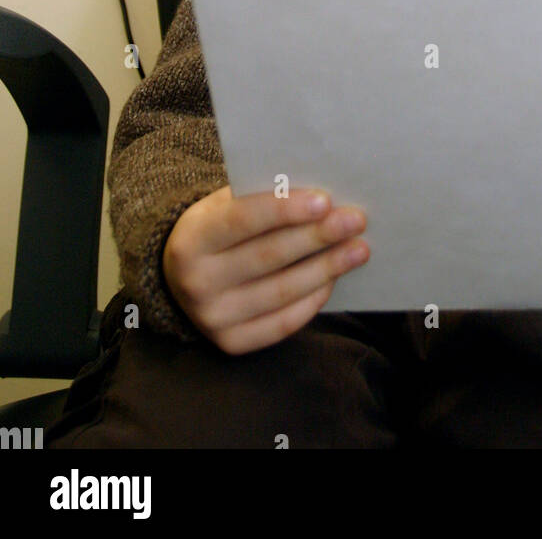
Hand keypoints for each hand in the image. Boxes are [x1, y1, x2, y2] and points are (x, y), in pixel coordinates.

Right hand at [162, 185, 368, 354]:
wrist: (183, 278)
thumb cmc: (219, 229)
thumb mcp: (224, 206)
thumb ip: (262, 199)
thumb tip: (322, 201)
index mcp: (190, 239)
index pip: (241, 220)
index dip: (284, 210)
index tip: (325, 201)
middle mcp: (196, 283)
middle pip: (268, 256)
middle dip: (318, 237)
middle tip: (356, 221)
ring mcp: (212, 318)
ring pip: (281, 291)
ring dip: (327, 268)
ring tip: (358, 249)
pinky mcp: (231, 343)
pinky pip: (283, 323)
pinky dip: (313, 299)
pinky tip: (333, 279)